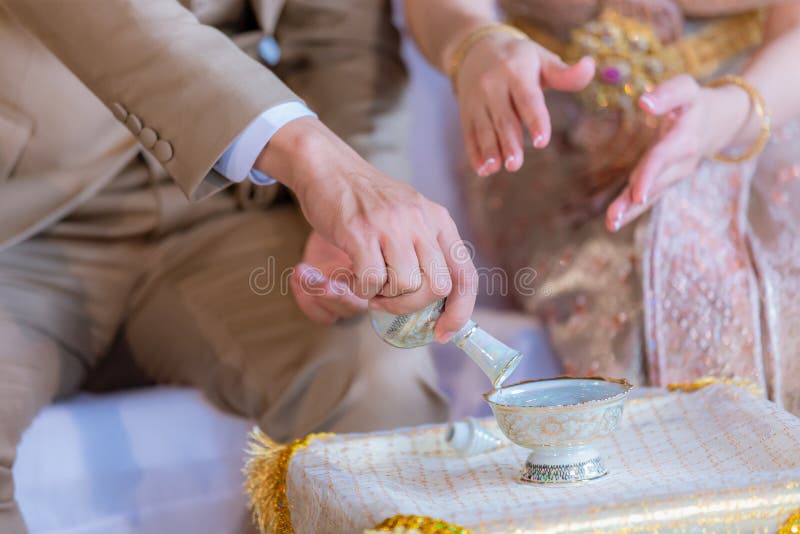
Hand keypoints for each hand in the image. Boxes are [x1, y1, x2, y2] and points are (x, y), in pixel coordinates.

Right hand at [256, 117, 476, 341]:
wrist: (329, 167)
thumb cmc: (367, 201)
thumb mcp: (409, 216)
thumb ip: (425, 250)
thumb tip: (437, 301)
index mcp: (439, 220)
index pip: (465, 275)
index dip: (460, 311)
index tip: (443, 331)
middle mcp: (421, 221)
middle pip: (438, 287)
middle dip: (413, 306)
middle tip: (389, 300)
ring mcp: (391, 225)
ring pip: (406, 287)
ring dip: (385, 296)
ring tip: (370, 281)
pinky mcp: (361, 232)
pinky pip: (372, 281)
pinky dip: (361, 289)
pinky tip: (354, 275)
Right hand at [454, 32, 594, 175]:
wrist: (476, 49)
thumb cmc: (519, 59)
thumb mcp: (542, 59)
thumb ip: (565, 73)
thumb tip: (590, 66)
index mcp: (516, 70)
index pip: (527, 98)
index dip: (535, 120)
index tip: (541, 142)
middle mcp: (493, 85)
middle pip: (503, 118)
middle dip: (508, 142)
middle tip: (515, 165)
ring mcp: (476, 99)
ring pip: (484, 128)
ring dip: (489, 149)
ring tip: (495, 168)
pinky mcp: (465, 112)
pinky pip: (469, 133)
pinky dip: (474, 152)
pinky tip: (482, 169)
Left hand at [605, 75, 750, 230]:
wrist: (724, 120)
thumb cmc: (697, 102)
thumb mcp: (687, 89)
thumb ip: (667, 94)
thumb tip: (644, 102)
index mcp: (684, 138)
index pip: (663, 158)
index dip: (650, 174)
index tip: (637, 194)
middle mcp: (682, 162)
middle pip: (656, 183)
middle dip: (635, 201)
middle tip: (613, 218)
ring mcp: (676, 174)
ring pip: (653, 193)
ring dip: (631, 210)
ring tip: (611, 224)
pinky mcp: (668, 179)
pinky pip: (652, 195)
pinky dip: (634, 210)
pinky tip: (615, 222)